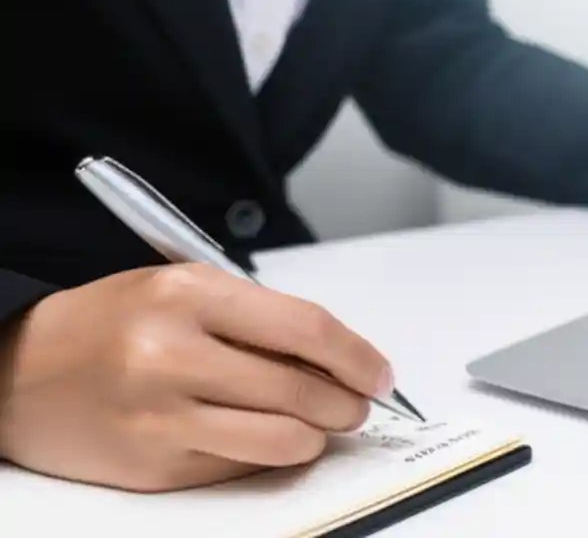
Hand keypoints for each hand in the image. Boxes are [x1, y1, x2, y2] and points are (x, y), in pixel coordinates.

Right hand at [0, 264, 391, 491]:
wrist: (17, 371)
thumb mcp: (183, 291)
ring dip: (317, 435)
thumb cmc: (112, 323)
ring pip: (284, 439)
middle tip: (357, 403)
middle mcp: (172, 354)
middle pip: (302, 389)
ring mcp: (161, 416)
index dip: (358, 356)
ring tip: (316, 423)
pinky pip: (243, 466)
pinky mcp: (154, 466)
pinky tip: (262, 436)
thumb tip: (340, 360)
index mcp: (188, 294)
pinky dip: (268, 453)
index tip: (381, 374)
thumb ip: (260, 320)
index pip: (306, 328)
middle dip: (348, 402)